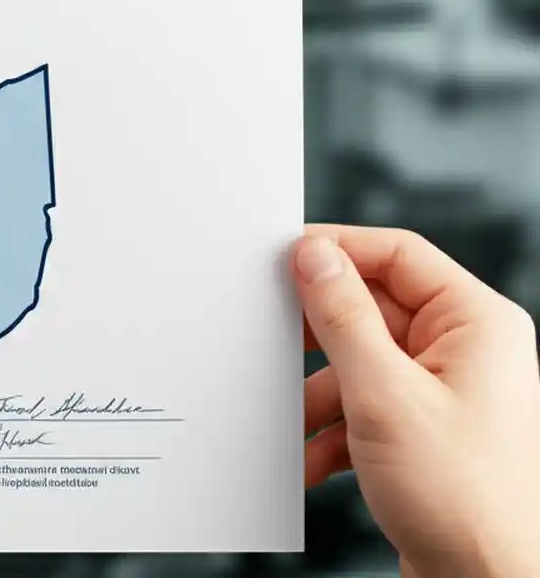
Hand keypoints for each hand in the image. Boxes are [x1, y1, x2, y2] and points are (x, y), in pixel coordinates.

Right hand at [297, 225, 539, 577]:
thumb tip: (313, 255)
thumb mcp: (384, 395)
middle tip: (271, 342)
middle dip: (319, 340)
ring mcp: (445, 391)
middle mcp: (465, 349)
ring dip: (320, 396)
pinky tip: (312, 461)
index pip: (396, 254)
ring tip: (295, 425)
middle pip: (372, 310)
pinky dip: (332, 432)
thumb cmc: (464, 497)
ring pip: (360, 364)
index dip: (335, 249)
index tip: (280, 257)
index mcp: (476, 322)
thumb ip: (342, 318)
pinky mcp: (424, 431)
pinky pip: (364, 407)